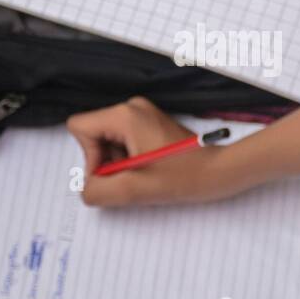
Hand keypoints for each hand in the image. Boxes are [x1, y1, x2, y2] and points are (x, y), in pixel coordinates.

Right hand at [65, 96, 234, 206]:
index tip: (113, 173)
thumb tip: (86, 189)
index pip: (80, 127)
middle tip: (131, 177)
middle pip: (93, 134)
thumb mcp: (134, 189)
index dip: (88, 156)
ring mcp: (142, 114)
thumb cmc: (184, 176)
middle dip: (105, 161)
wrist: (219, 171)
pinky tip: (148, 169)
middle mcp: (131, 107)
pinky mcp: (150, 124)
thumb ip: (99, 191)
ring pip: (107, 140)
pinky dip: (129, 158)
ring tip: (143, 174)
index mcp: (124, 115)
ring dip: (118, 163)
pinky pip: (123, 140)